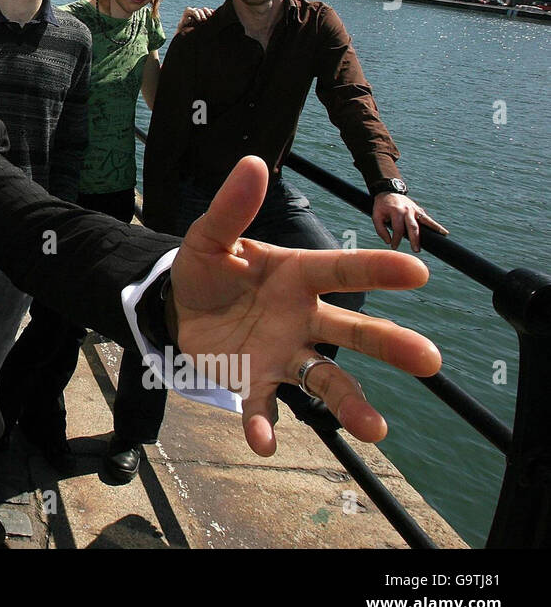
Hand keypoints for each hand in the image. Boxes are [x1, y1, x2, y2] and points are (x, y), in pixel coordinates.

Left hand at [169, 157, 441, 455]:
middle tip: (429, 359)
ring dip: (350, 403)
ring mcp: (283, 353)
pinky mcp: (255, 381)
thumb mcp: (211, 236)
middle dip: (391, 343)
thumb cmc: (207, 268)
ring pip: (326, 379)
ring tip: (376, 429)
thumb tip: (253, 162)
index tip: (418, 271)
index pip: (342, 270)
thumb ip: (231, 207)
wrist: (176, 307)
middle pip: (353, 331)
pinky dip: (264, 425)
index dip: (377, 269)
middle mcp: (302, 317)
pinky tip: (264, 443)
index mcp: (297, 275)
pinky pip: (264, 406)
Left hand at [176, 7, 211, 32]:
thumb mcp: (183, 25)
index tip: (199, 20)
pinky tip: (214, 13)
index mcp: (188, 11)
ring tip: (210, 16)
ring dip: (207, 12)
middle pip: (199, 10)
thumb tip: (189, 18)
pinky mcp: (204, 13)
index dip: (197, 15)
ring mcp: (199, 11)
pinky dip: (211, 12)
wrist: (185, 29)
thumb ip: (186, 22)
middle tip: (204, 20)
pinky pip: (208, 11)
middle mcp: (194, 10)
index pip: (193, 11)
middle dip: (202, 15)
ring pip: (204, 9)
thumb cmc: (183, 27)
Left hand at [372, 192, 447, 251]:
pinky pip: (428, 219)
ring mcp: (415, 210)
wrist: (389, 191)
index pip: (398, 229)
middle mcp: (407, 210)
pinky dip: (436, 226)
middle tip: (416, 250)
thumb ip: (380, 229)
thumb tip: (388, 241)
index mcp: (396, 211)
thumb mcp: (376, 216)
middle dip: (415, 239)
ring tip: (438, 240)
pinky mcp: (419, 210)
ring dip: (431, 231)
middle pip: (413, 227)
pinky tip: (443, 232)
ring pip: (425, 221)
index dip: (396, 239)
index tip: (393, 246)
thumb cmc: (382, 206)